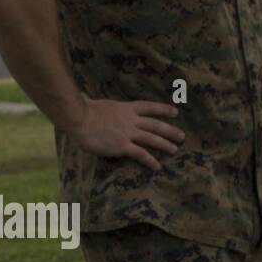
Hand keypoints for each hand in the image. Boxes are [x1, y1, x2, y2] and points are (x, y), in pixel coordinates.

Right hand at [68, 98, 183, 170]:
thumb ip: (96, 102)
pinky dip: (150, 160)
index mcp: (125, 108)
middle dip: (170, 130)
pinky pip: (140, 154)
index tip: (175, 112)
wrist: (79, 118)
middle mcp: (130, 120)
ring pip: (152, 139)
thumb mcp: (94, 102)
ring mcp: (127, 133)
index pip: (149, 107)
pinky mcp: (122, 146)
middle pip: (155, 125)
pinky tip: (157, 166)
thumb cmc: (82, 110)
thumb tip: (84, 95)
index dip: (163, 109)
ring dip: (165, 144)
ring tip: (175, 149)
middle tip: (182, 136)